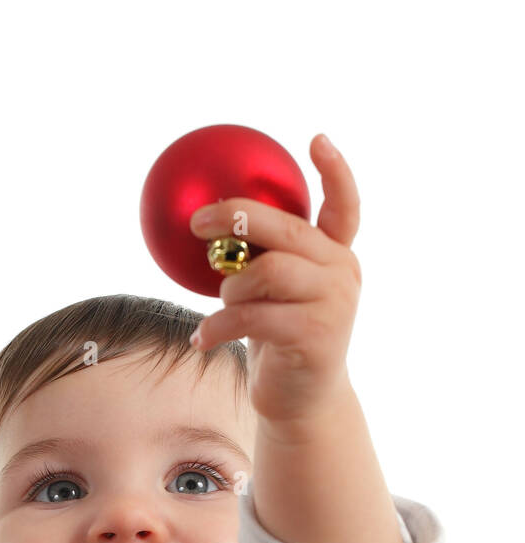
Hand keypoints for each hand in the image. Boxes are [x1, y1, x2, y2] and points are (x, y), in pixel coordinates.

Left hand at [188, 134, 361, 429]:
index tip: (317, 139)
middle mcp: (343, 272)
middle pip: (286, 229)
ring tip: (220, 307)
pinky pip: (251, 316)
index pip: (345, 206)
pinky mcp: (314, 336)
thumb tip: (206, 225)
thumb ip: (262, 259)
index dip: (335, 171)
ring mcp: (333, 304)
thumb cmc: (280, 342)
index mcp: (335, 255)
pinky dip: (218, 325)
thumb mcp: (274, 295)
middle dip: (236, 218)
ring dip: (229, 288)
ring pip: (265, 273)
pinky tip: (201, 339)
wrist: (302, 403)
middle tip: (197, 222)